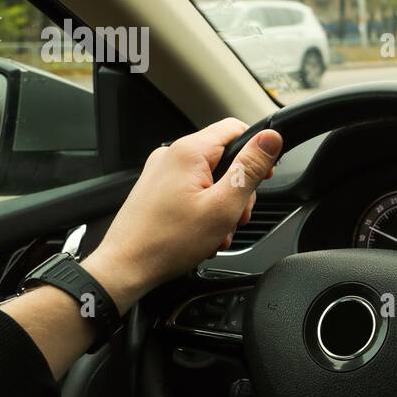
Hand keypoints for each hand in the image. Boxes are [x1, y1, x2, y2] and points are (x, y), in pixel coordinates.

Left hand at [83, 118, 282, 309]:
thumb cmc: (168, 242)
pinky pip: (193, 190)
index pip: (236, 129)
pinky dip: (204, 209)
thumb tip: (270, 138)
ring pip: (210, 177)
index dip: (257, 151)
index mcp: (189, 152)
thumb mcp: (223, 206)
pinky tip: (203, 232)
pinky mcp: (157, 188)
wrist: (126, 267)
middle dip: (238, 189)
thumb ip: (249, 169)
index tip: (264, 177)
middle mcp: (171, 155)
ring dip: (222, 204)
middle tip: (236, 217)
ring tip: (218, 231)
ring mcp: (161, 172)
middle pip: (224, 158)